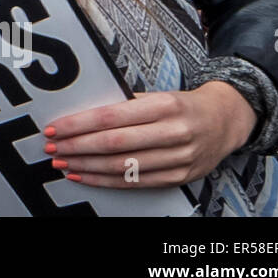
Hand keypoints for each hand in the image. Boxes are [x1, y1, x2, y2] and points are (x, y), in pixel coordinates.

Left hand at [44, 82, 256, 187]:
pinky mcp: (180, 177)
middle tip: (52, 147)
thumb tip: (81, 114)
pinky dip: (105, 181)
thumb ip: (124, 104)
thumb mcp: (156, 95)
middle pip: (114, 144)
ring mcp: (179, 158)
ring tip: (62, 162)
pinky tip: (84, 175)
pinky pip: (135, 182)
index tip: (55, 127)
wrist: (225, 121)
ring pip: (123, 167)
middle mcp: (173, 132)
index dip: (78, 125)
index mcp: (164, 105)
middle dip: (77, 147)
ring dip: (86, 166)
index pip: (111, 116)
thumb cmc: (181, 105)